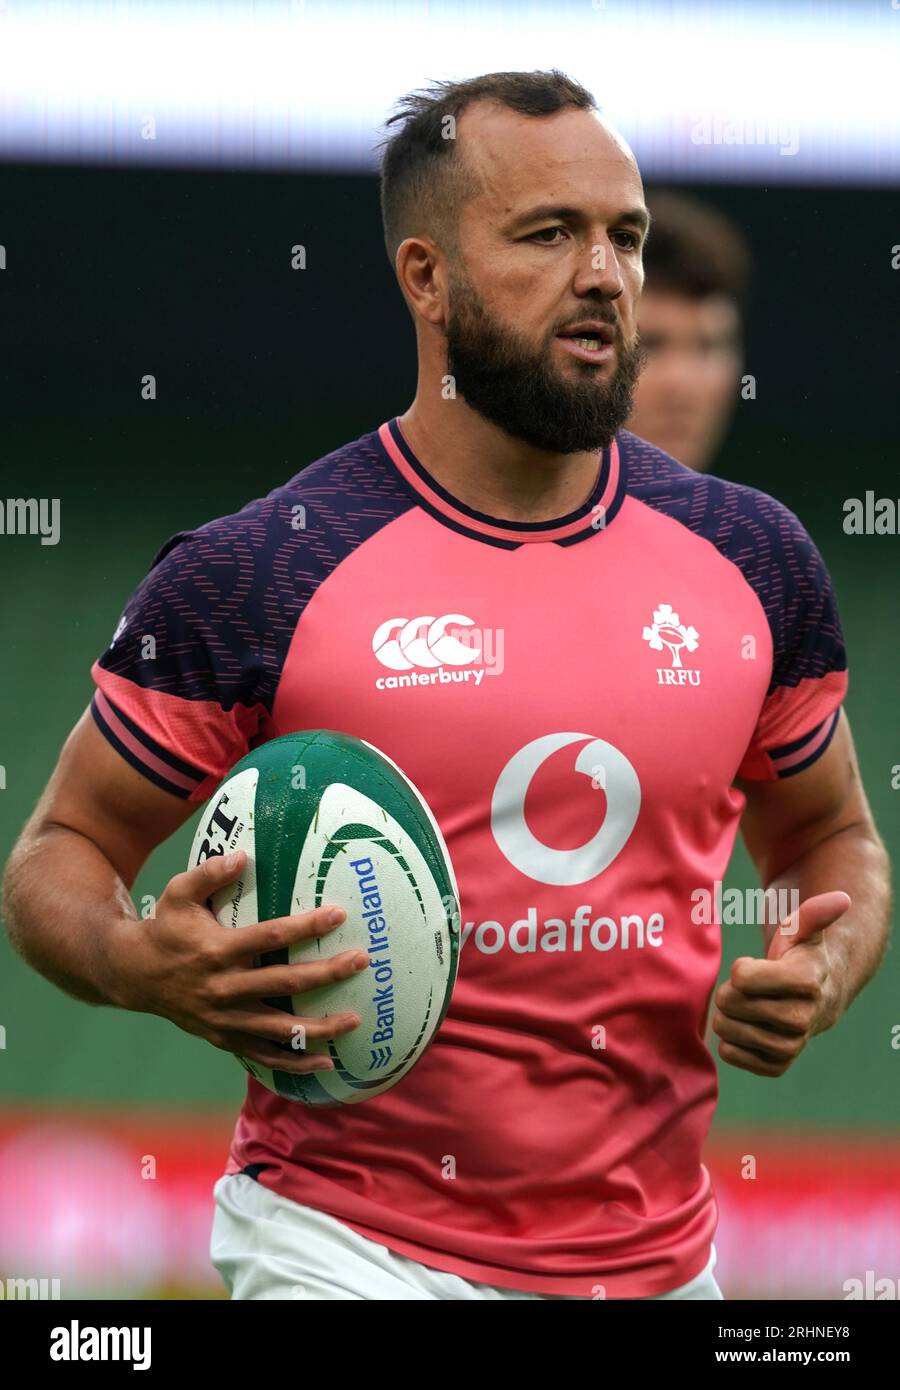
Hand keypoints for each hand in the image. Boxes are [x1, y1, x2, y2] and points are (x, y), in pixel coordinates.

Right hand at [107, 850, 366, 1074]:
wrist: (134, 975)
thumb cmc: (165, 928)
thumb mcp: (178, 893)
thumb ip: (209, 873)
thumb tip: (242, 855)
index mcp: (217, 951)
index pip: (269, 937)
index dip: (305, 927)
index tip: (339, 914)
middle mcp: (223, 988)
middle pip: (284, 984)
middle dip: (326, 973)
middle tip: (361, 961)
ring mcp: (225, 1019)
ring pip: (279, 1029)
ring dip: (319, 1027)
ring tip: (355, 1020)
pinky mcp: (224, 1038)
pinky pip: (264, 1057)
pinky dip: (295, 1063)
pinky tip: (326, 1064)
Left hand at [711, 890, 850, 1076]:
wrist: (816, 999)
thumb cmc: (801, 958)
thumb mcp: (803, 931)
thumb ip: (815, 913)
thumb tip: (842, 899)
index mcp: (806, 981)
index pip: (742, 976)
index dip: (742, 968)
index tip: (759, 966)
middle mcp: (802, 1018)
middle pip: (729, 1003)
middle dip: (732, 990)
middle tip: (753, 989)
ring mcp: (790, 1046)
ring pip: (726, 1030)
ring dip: (729, 1015)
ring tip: (750, 1006)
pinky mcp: (776, 1065)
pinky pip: (730, 1055)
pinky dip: (730, 1041)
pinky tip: (747, 1027)